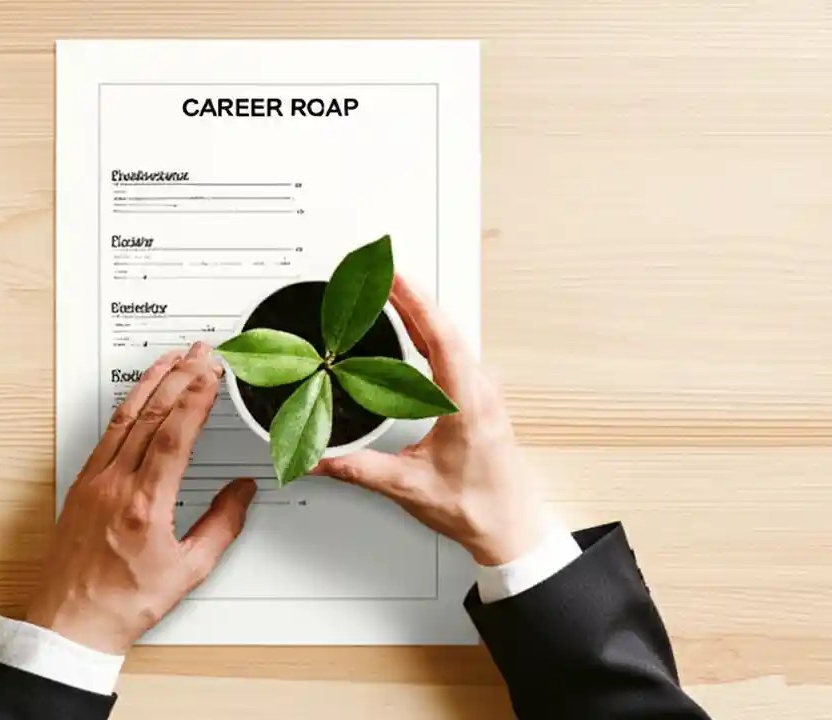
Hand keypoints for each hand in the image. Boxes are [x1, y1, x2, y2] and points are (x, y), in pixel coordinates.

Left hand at [27, 342, 256, 652]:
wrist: (72, 623)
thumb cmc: (123, 603)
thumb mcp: (189, 570)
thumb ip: (222, 525)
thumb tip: (242, 492)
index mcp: (145, 505)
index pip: (175, 435)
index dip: (196, 398)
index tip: (212, 374)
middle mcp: (115, 486)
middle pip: (151, 416)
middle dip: (180, 377)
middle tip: (200, 353)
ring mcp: (94, 482)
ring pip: (125, 418)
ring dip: (151, 384)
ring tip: (171, 360)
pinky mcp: (81, 486)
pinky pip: (107, 435)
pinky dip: (127, 409)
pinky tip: (139, 397)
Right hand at [311, 275, 550, 566]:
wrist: (509, 529)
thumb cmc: (476, 508)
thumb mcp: (407, 487)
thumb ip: (358, 469)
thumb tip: (321, 458)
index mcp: (467, 404)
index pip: (442, 337)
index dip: (417, 302)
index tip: (395, 276)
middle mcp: (481, 392)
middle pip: (445, 329)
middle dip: (412, 296)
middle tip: (381, 272)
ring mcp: (484, 394)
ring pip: (452, 339)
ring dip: (422, 314)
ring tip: (392, 292)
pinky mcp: (480, 399)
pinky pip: (455, 354)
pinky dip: (431, 334)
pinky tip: (415, 331)